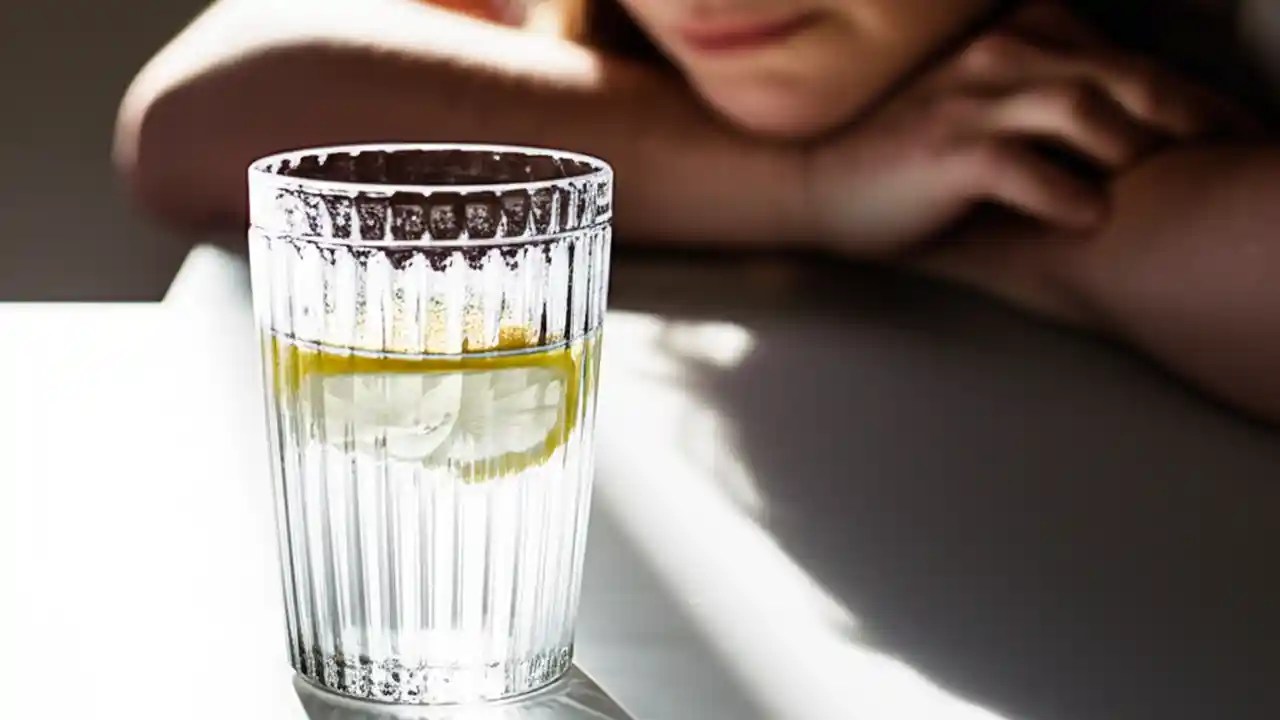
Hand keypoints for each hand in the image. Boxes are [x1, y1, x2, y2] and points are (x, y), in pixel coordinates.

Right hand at [803, 0, 1256, 256]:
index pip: (1121, 57)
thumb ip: (1042, 94)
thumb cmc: (906, 158)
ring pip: (1080, 107)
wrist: (818, 186)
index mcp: (1012, 40)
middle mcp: (995, 57)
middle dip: (1182, 117)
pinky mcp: (944, 152)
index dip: (1183, 96)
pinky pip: (1022, 166)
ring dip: (1129, 149)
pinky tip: (1088, 219)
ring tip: (1154, 185)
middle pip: (1117, 75)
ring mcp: (968, 102)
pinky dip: (1065, 195)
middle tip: (1220, 156)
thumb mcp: (979, 104)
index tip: (1220, 135)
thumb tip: (1125, 127)